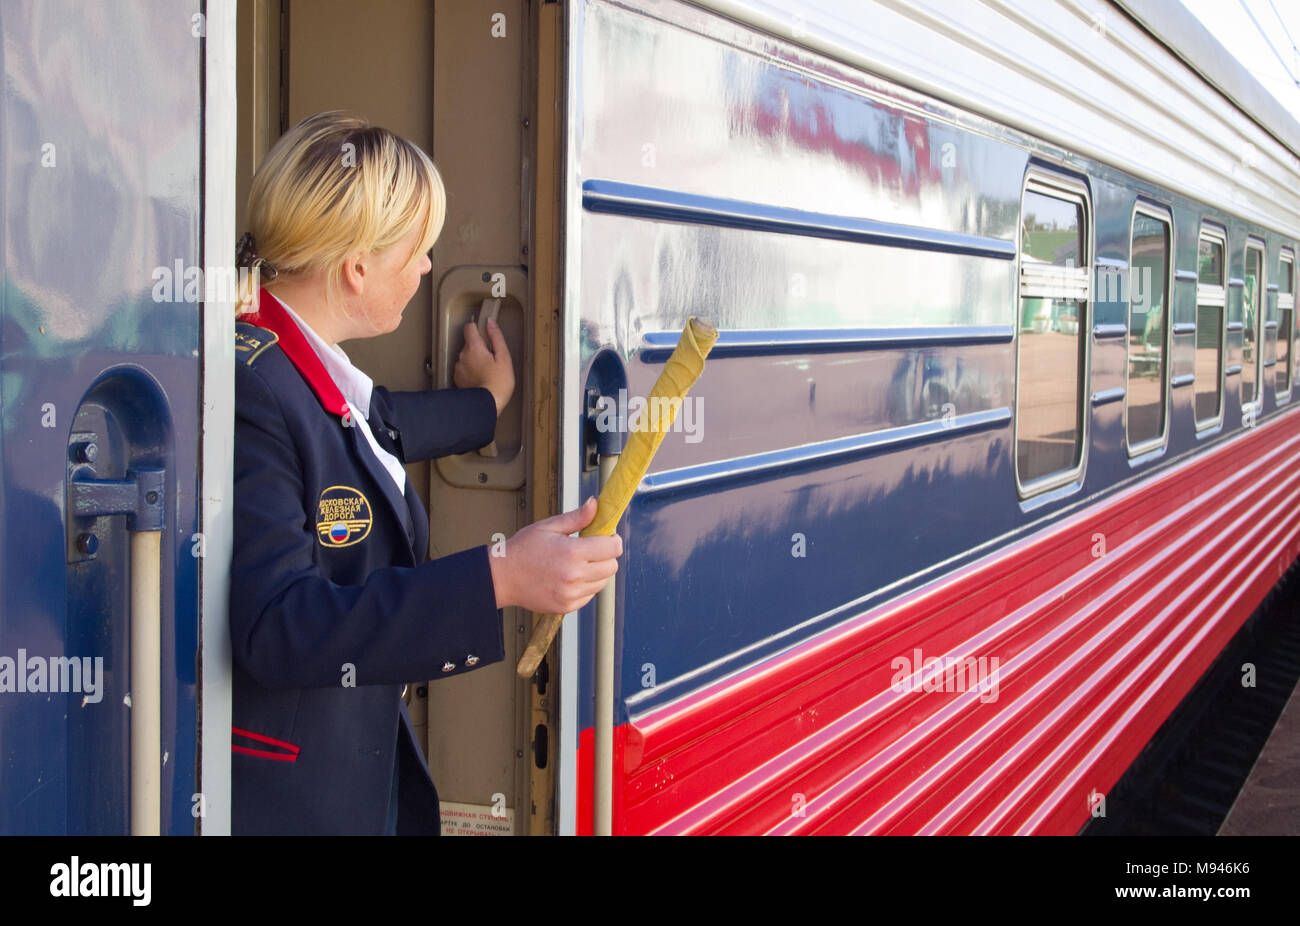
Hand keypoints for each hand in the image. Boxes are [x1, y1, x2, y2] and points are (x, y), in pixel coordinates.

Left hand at [453, 320, 513, 414]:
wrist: (487, 404)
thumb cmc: (498, 383)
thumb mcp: (504, 357)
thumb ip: (496, 337)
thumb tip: (490, 323)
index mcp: (474, 347)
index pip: (469, 328)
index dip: (477, 329)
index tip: (485, 335)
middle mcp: (462, 356)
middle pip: (469, 344)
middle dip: (479, 349)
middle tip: (492, 360)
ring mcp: (458, 369)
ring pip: (466, 358)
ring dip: (474, 362)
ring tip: (486, 373)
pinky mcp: (457, 380)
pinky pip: (464, 371)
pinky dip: (470, 373)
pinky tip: (480, 380)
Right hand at [487, 497, 622, 612]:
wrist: (502, 577)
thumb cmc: (522, 550)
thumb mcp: (548, 527)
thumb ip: (576, 517)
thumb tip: (595, 504)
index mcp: (572, 552)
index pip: (613, 548)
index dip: (612, 540)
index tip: (605, 537)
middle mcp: (574, 576)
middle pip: (612, 566)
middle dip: (606, 556)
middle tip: (590, 549)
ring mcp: (571, 594)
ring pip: (603, 582)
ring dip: (597, 572)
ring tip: (577, 563)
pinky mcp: (567, 606)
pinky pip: (590, 595)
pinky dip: (586, 586)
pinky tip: (570, 577)